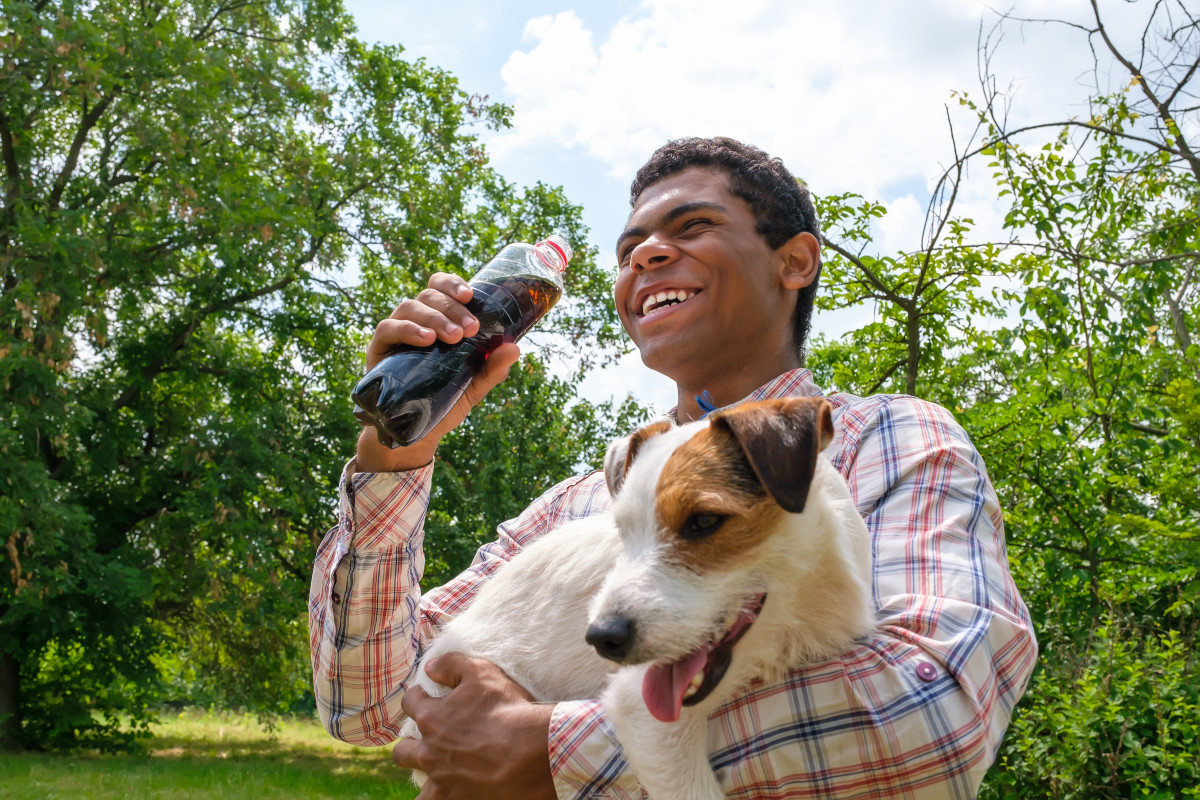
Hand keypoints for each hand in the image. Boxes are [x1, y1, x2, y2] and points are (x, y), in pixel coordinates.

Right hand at [355, 273, 520, 472]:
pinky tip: (426, 340)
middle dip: (451, 308)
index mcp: (439, 320)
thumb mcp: (474, 386)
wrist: (416, 432)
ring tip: (451, 338)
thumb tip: (514, 348)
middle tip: (469, 329)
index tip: (469, 295)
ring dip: (434, 318)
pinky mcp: (379, 348)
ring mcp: (396, 332)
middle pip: (429, 295)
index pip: (441, 287)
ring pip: (410, 307)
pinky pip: (387, 328)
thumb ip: (493, 369)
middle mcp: (417, 320)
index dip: (452, 283)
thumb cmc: (445, 401)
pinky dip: (407, 329)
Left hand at [392, 652, 556, 799]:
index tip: (424, 696)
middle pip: (402, 750)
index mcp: (431, 717)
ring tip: (436, 774)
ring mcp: (441, 780)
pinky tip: (451, 794)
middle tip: (425, 740)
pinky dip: (441, 798)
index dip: (416, 697)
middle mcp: (428, 752)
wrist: (530, 752)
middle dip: (409, 743)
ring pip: (417, 786)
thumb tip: (430, 667)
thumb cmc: (506, 710)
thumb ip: (451, 665)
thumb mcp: (481, 672)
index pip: (410, 703)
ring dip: (422, 779)